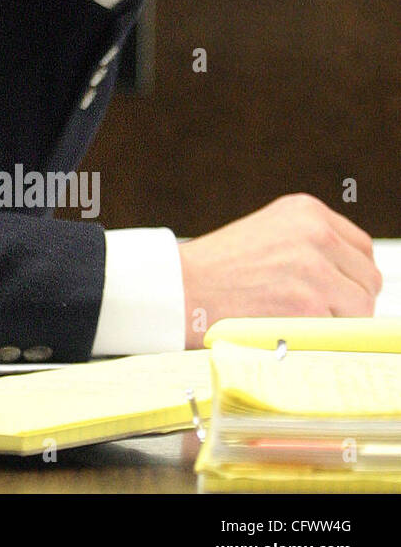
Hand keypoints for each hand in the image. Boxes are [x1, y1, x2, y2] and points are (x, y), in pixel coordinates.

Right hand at [179, 194, 380, 348]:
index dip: (349, 275)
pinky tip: (288, 328)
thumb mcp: (267, 233)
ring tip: (296, 319)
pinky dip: (319, 336)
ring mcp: (314, 267)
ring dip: (336, 320)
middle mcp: (315, 232)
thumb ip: (309, 245)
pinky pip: (341, 330)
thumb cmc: (216, 268)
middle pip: (367, 279)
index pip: (360, 248)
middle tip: (314, 312)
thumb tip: (349, 279)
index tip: (333, 291)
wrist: (179, 286)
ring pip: (361, 308)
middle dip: (348, 300)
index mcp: (306, 210)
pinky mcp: (308, 303)